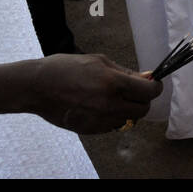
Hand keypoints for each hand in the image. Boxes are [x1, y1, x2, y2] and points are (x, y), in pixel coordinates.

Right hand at [25, 53, 160, 133]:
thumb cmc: (66, 68)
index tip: (153, 83)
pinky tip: (101, 105)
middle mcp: (109, 104)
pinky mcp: (91, 130)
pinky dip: (114, 117)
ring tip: (115, 97)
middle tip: (135, 91)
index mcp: (113, 83)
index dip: (155, 87)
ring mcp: (100, 120)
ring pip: (129, 120)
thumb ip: (125, 72)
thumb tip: (145, 78)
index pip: (149, 92)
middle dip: (143, 99)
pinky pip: (113, 126)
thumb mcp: (99, 61)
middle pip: (143, 109)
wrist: (37, 87)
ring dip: (129, 109)